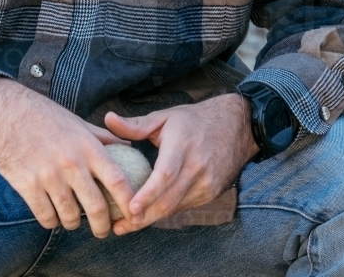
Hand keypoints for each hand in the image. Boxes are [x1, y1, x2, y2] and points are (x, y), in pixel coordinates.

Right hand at [0, 77, 136, 237]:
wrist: (4, 111)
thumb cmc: (43, 115)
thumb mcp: (76, 121)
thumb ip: (101, 137)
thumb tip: (128, 146)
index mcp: (86, 145)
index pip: (118, 179)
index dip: (129, 202)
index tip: (134, 215)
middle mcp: (71, 162)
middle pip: (97, 207)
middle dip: (103, 226)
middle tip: (103, 231)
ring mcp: (48, 175)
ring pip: (70, 217)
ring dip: (73, 223)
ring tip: (72, 218)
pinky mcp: (27, 185)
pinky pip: (46, 217)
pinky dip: (51, 221)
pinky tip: (51, 213)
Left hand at [104, 93, 258, 234]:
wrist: (235, 127)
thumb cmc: (194, 120)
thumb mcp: (165, 117)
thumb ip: (136, 124)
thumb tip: (108, 119)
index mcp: (182, 146)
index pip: (165, 175)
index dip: (147, 194)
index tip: (129, 208)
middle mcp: (196, 168)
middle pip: (168, 200)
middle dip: (143, 216)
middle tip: (119, 226)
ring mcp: (206, 183)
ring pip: (175, 208)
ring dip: (152, 218)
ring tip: (127, 224)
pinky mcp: (210, 193)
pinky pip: (183, 206)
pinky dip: (165, 212)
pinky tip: (148, 214)